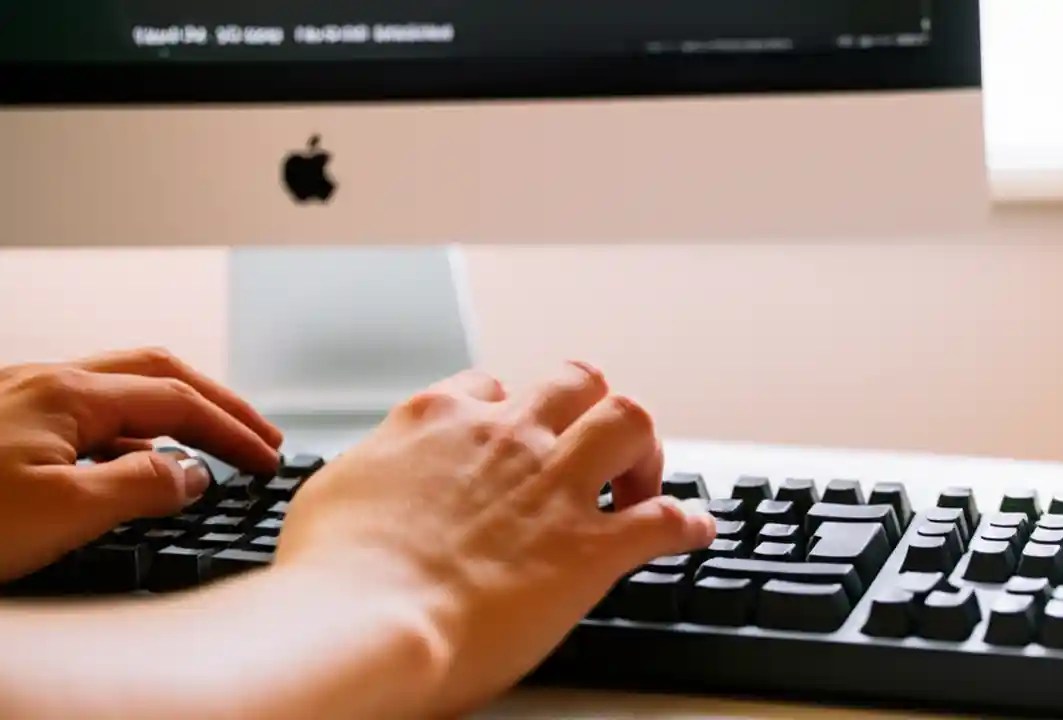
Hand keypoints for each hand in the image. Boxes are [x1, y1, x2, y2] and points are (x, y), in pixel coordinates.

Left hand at [0, 348, 281, 581]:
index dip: (231, 431)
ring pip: (118, 390)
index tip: (267, 461)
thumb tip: (194, 476)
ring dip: (173, 413)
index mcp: (67, 394)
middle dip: (215, 403)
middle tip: (258, 435)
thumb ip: (140, 486)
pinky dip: (128, 432)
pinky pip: (84, 416)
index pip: (178, 401)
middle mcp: (44, 383)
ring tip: (207, 447)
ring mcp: (18, 401)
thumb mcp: (63, 510)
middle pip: (157, 374)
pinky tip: (130, 462)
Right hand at [277, 362, 716, 716]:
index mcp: (439, 421)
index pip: (490, 387)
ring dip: (644, 448)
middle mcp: (505, 437)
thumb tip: (371, 482)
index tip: (514, 434)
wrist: (361, 624)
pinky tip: (695, 531)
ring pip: (630, 420)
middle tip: (591, 447)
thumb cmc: (333, 574)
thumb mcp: (335, 494)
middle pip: (576, 380)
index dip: (509, 411)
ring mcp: (553, 484)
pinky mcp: (590, 546)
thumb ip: (373, 472)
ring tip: (642, 477)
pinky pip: (666, 518)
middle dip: (590, 407)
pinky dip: (688, 523)